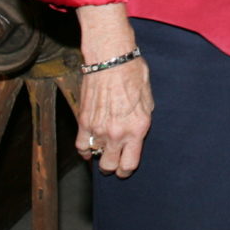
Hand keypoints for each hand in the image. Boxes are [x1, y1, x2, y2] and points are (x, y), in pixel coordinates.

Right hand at [75, 3, 151, 176]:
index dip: (127, 170)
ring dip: (98, 156)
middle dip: (112, 167)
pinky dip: (84, 148)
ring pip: (94, 158)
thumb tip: (137, 131)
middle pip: (109, 166)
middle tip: (114, 160)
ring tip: (103, 149)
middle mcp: (117, 133)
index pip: (129, 164)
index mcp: (138, 128)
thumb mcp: (148, 98)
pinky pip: (81, 146)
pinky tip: (90, 144)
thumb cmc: (133, 73)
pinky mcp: (83, 122)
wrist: (111, 59)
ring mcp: (98, 129)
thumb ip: (143, 118)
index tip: (126, 167)